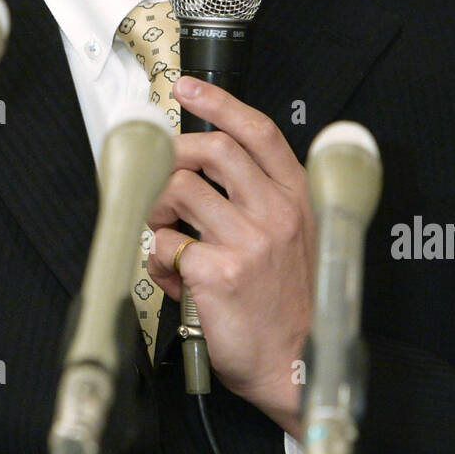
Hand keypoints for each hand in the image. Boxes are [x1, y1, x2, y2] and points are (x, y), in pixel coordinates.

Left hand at [145, 76, 315, 436]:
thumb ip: (258, 201)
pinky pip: (165, 243)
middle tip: (163, 177)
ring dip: (158, 208)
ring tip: (165, 231)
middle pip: (212, 150)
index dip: (219, 103)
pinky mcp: (218, 272)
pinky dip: (157, 257)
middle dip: (174, 155)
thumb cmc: (287, 305)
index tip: (188, 89)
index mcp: (296, 199)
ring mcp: (249, 241)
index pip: (258, 132)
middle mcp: (276, 213)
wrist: (295, 363)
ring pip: (178, 190)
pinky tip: (172, 276)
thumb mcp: (294, 239)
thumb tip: (200, 172)